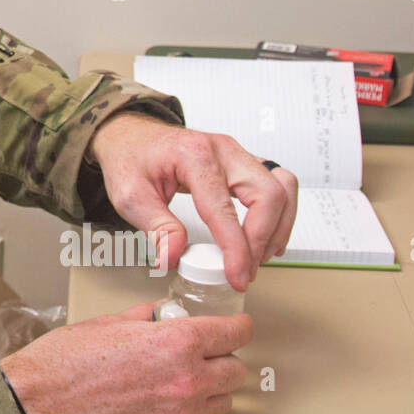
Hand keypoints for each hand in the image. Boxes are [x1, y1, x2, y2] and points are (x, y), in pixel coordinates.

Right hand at [0, 301, 251, 413]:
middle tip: (204, 346)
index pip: (234, 333)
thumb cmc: (65, 362)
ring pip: (222, 399)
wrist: (41, 399)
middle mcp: (186, 380)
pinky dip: (193, 405)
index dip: (236, 325)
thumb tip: (157, 315)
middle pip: (235, 369)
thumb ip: (145, 317)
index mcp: (176, 343)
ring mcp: (179, 412)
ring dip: (212, 384)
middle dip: (223, 355)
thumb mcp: (110, 323)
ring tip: (188, 371)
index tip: (233, 324)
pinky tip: (170, 391)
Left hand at [87, 112, 297, 290]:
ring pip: (283, 188)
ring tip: (258, 257)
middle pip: (268, 194)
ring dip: (279, 227)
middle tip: (246, 270)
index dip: (236, 249)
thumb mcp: (130, 195)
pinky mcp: (244, 162)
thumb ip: (156, 227)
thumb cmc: (131, 158)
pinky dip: (280, 214)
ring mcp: (237, 154)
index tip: (238, 276)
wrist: (131, 137)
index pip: (224, 208)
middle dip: (262, 240)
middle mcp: (223, 150)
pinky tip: (267, 236)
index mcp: (193, 155)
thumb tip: (175, 257)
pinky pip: (279, 185)